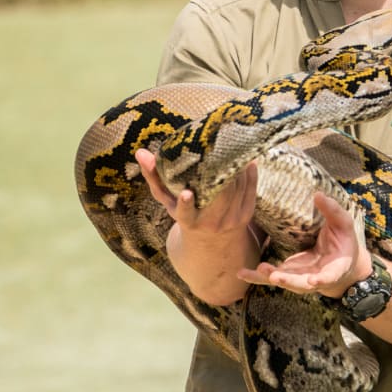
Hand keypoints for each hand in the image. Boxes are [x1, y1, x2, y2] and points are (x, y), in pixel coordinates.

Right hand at [137, 148, 257, 238]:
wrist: (211, 242)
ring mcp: (230, 220)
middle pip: (219, 196)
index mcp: (188, 220)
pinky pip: (251, 191)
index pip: (185, 214)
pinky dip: (250, 175)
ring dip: (237, 171)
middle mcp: (210, 223)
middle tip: (222, 150)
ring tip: (235, 150)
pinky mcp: (246, 215)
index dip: (186, 204)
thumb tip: (140, 152)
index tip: (186, 193)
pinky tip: (248, 161)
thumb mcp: (168, 200)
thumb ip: (154, 176)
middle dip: (221, 175)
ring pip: (237, 191)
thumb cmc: (185, 213)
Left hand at [239, 192, 368, 298]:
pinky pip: (271, 277)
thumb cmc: (343, 240)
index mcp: (335, 268)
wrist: (340, 258)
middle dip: (288, 281)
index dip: (322, 279)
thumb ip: (333, 211)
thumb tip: (318, 194)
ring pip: (284, 281)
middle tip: (276, 276)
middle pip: (302, 284)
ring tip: (258, 270)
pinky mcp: (288, 273)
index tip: (313, 280)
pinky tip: (241, 272)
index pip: (330, 276)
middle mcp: (316, 277)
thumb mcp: (343, 225)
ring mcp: (300, 278)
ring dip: (270, 277)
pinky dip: (257, 276)